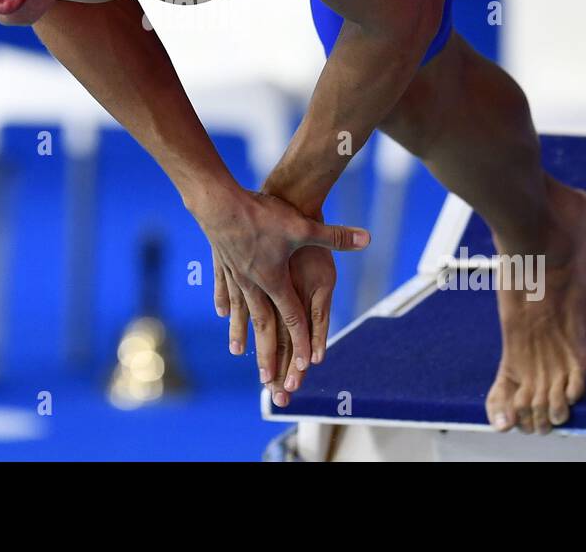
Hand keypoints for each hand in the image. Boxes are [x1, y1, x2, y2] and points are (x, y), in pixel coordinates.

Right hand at [192, 186, 368, 394]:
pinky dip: (223, 303)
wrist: (219, 204)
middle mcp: (254, 284)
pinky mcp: (222, 263)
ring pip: (241, 311)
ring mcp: (236, 276)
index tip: (304, 366)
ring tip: (238, 352)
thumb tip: (366, 238)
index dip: (300, 342)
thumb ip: (334, 235)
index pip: (292, 317)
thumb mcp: (302, 226)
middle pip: (264, 325)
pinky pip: (224, 289)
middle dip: (268, 353)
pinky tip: (220, 313)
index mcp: (274, 281)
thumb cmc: (261, 216)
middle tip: (268, 382)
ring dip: (241, 333)